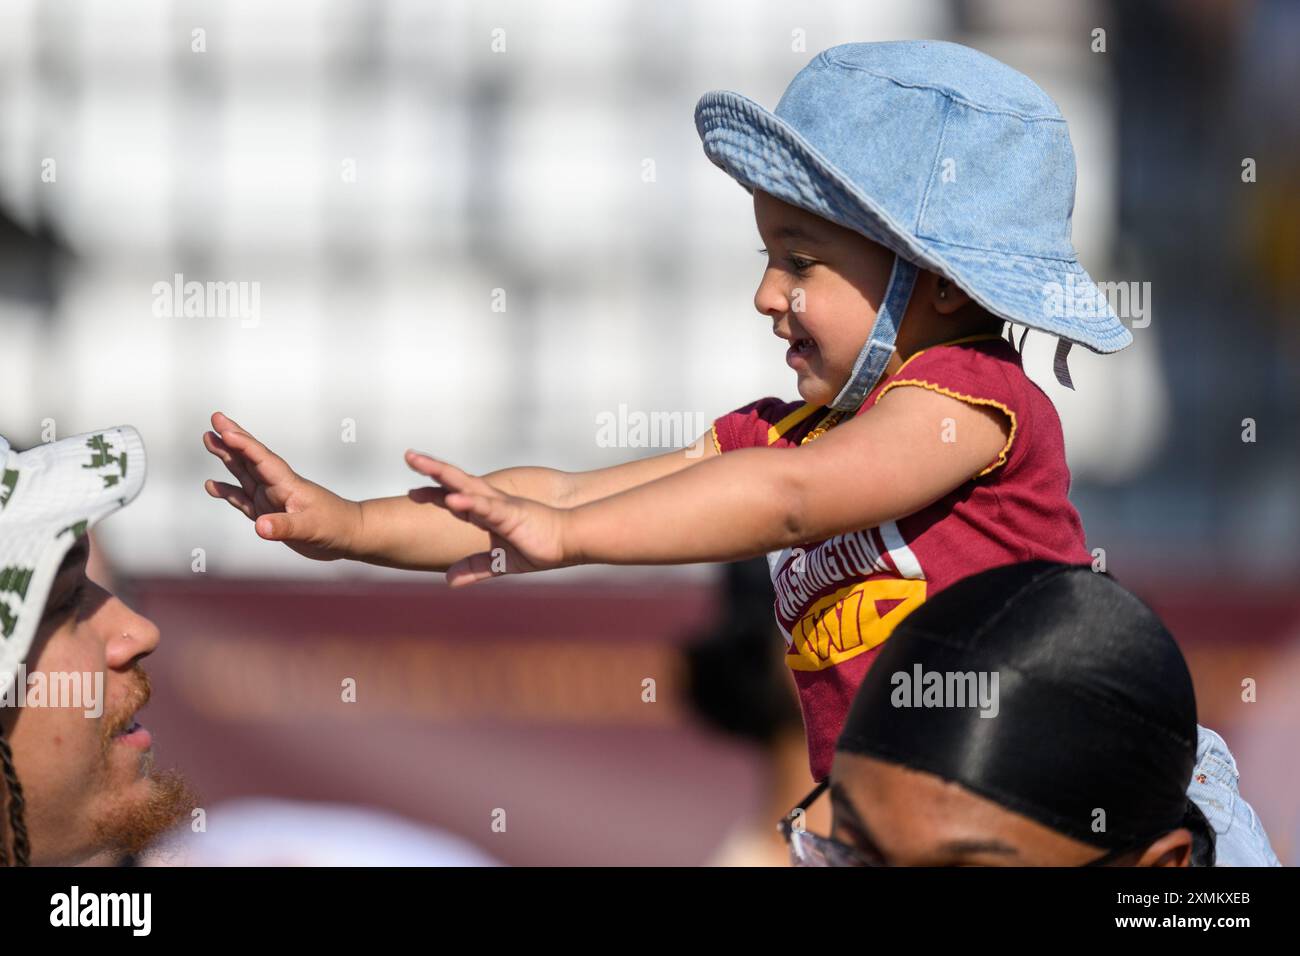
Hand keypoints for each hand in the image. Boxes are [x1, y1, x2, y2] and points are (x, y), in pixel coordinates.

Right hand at [203, 411, 362, 561]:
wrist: (347, 534)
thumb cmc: (334, 526)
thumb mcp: (310, 529)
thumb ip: (284, 527)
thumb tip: (260, 527)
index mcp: (287, 484)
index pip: (262, 460)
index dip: (243, 445)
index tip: (225, 429)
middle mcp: (276, 486)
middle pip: (250, 458)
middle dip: (232, 438)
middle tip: (215, 418)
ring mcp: (271, 498)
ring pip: (243, 472)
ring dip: (227, 456)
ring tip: (208, 438)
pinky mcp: (268, 512)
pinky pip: (242, 498)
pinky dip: (227, 491)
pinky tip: (212, 485)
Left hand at [405, 451, 569, 586]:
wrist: (570, 542)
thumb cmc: (540, 546)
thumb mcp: (500, 562)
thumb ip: (475, 568)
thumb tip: (447, 581)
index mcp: (487, 511)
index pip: (455, 497)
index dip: (434, 493)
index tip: (412, 491)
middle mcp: (490, 502)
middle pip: (456, 480)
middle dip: (432, 468)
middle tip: (408, 455)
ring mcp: (499, 505)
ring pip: (467, 485)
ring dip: (444, 474)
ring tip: (422, 464)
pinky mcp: (511, 514)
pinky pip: (487, 507)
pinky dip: (470, 501)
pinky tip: (453, 498)